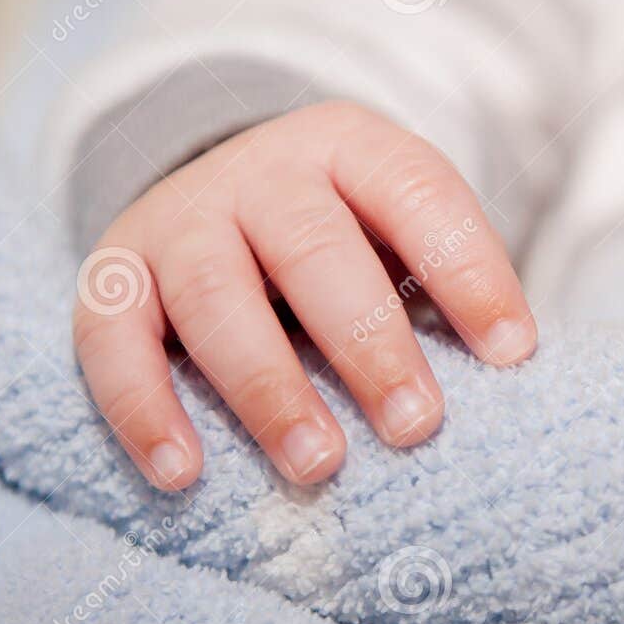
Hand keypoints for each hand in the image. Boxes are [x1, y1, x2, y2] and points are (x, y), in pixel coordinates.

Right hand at [72, 101, 535, 489]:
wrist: (221, 197)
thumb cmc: (344, 243)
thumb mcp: (397, 236)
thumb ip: (437, 292)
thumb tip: (498, 380)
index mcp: (350, 150)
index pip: (417, 194)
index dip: (468, 271)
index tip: (512, 354)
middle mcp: (260, 174)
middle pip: (313, 249)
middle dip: (368, 342)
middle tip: (415, 427)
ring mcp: (180, 219)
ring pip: (215, 296)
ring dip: (268, 387)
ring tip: (319, 464)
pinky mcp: (114, 276)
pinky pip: (112, 339)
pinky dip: (143, 408)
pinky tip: (184, 473)